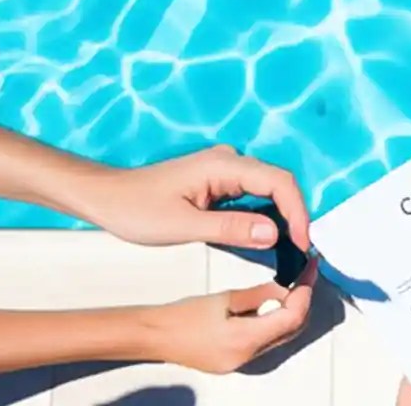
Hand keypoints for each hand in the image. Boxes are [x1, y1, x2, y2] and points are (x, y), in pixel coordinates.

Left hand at [75, 145, 310, 250]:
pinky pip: (253, 194)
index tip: (303, 243)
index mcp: (222, 165)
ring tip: (290, 246)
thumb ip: (231, 229)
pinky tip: (265, 236)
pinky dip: (265, 215)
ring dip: (282, 215)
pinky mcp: (219, 182)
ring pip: (268, 189)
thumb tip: (274, 233)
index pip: (278, 182)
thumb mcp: (184, 226)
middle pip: (278, 183)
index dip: (298, 212)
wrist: (107, 198)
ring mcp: (224, 169)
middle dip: (295, 215)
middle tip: (300, 250)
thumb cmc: (136, 209)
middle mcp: (228, 161)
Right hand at [141, 257, 318, 372]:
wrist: (154, 335)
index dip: (305, 293)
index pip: (291, 318)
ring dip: (288, 313)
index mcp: (244, 340)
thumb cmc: (181, 315)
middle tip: (305, 277)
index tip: (310, 272)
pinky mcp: (235, 360)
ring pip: (280, 337)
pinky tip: (269, 305)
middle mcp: (247, 356)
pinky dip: (273, 322)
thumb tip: (283, 290)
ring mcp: (242, 362)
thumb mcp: (225, 298)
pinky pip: (265, 341)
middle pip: (291, 330)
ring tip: (289, 287)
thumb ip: (258, 294)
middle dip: (302, 302)